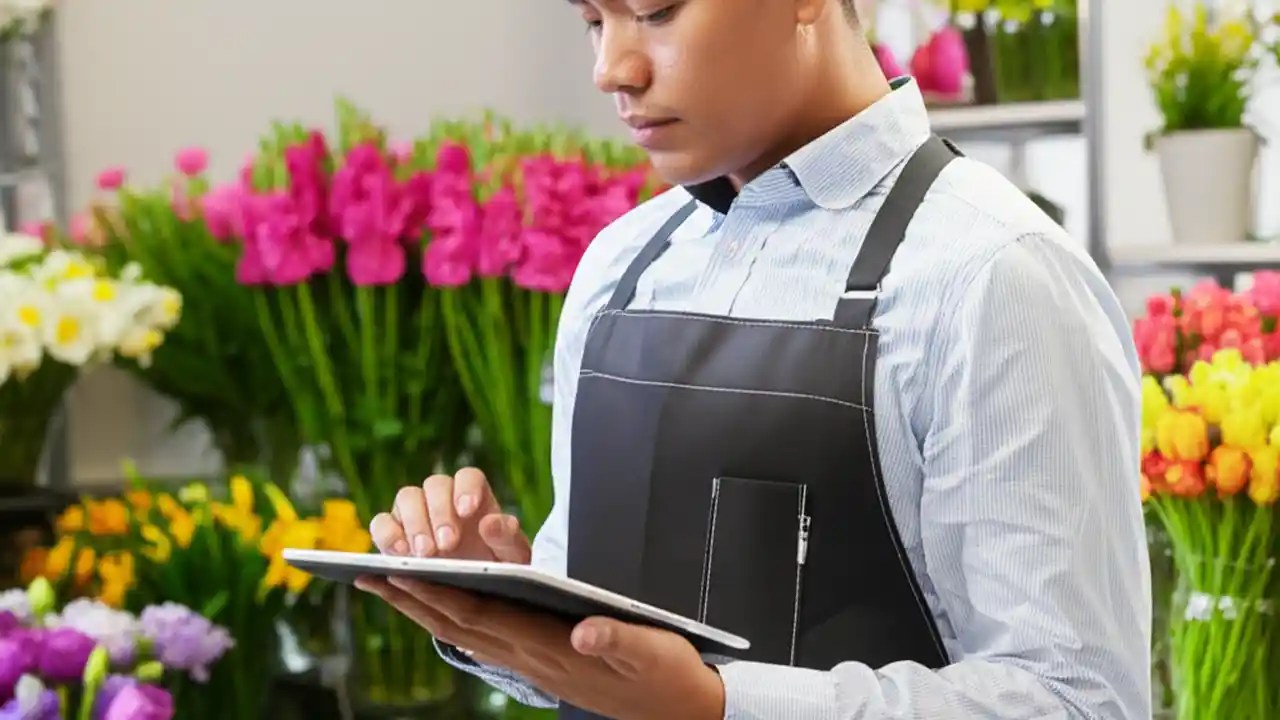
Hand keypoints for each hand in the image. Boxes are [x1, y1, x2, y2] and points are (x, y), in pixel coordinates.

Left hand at [356, 577, 725, 719]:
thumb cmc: (666, 672)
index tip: (403, 573)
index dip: (441, 595)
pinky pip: (483, 641)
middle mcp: (533, 659)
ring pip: (465, 636)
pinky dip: (452, 620)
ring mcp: (533, 665)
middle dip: (412, 599)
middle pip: (459, 627)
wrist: (680, 711)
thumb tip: (583, 630)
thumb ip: (616, 637)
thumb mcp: (651, 650)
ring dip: (422, 610)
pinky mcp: (541, 664)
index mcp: (553, 648)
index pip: (484, 617)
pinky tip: (439, 608)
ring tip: (388, 585)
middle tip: (369, 573)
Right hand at [369, 467, 530, 561]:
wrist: (472, 592)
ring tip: (424, 555)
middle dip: (439, 513)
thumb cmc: (496, 568)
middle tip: (447, 545)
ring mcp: (415, 513)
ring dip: (413, 523)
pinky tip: (399, 556)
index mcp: (475, 496)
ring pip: (407, 498)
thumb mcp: (511, 558)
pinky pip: (381, 523)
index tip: (467, 510)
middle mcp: (442, 498)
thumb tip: (490, 523)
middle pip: (435, 486)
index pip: (468, 477)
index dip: (466, 489)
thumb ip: (507, 538)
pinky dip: (387, 535)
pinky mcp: (393, 534)